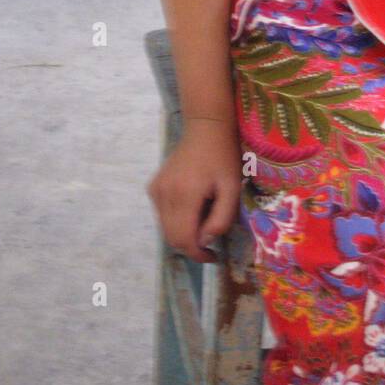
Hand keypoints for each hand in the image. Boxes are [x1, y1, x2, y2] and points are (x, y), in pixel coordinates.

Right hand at [147, 118, 243, 262]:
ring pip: (165, 228)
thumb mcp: (231, 188)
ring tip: (203, 216)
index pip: (183, 239)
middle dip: (191, 246)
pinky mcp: (153, 187)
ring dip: (183, 233)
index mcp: (185, 195)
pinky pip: (162, 214)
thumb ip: (220, 218)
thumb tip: (205, 240)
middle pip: (172, 238)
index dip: (198, 254)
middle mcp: (164, 194)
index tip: (213, 255)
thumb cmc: (223, 158)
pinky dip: (175, 220)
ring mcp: (156, 190)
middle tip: (210, 239)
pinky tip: (192, 206)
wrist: (205, 129)